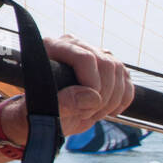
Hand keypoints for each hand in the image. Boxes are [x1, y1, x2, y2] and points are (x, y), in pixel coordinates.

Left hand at [2, 34, 134, 139]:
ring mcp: (93, 54)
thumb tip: (90, 97)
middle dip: (102, 95)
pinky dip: (122, 100)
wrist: (48, 117)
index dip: (92, 83)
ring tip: (92, 114)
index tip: (86, 106)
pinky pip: (127, 81)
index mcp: (52, 48)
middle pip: (106, 64)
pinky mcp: (108, 68)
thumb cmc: (36, 112)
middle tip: (86, 114)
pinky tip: (107, 111)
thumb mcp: (39, 111)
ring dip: (112, 99)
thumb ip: (60, 104)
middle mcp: (74, 45)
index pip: (84, 57)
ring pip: (119, 71)